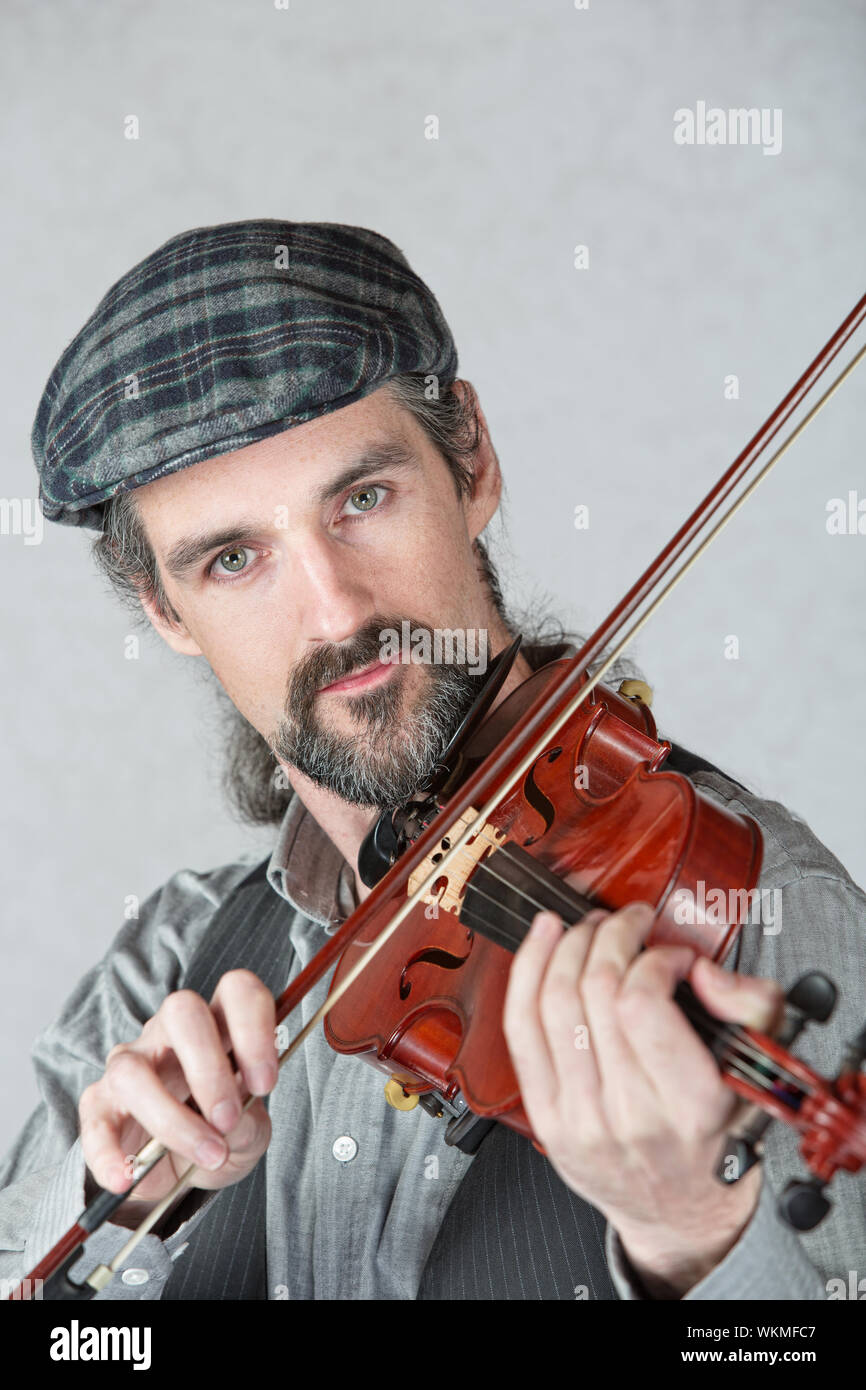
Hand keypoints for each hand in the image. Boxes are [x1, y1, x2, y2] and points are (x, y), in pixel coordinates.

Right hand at [79, 970, 277, 1213]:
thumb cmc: (222, 1132)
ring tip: (207, 1156)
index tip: (265, 1083)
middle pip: (181, 1010)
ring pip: (133, 1069)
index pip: (237, 990)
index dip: (254, 1028)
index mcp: (218, 1022)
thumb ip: (248, 1125)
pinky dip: (109, 1154)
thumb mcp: (249, 1132)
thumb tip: (232, 1124)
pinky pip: (95, 1122)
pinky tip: (126, 1178)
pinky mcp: (99, 1104)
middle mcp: (170, 1031)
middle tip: (228, 1119)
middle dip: (208, 1067)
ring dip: (172, 1119)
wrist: (180, 1170)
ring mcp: (130, 1062)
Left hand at [502, 902, 783, 1296]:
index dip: (653, 960)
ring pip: (553, 1002)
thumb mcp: (758, 1070)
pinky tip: (541, 939)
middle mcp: (629, 1115)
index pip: (642, 1005)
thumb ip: (750, 1006)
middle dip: (611, 936)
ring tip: (590, 926)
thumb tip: (699, 969)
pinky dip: (526, 971)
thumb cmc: (717, 1134)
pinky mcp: (544, 1116)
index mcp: (689, 1105)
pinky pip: (520, 1028)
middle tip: (629, 923)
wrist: (679, 1210)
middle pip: (594, 992)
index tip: (672, 954)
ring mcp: (579, 1117)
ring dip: (569, 945)